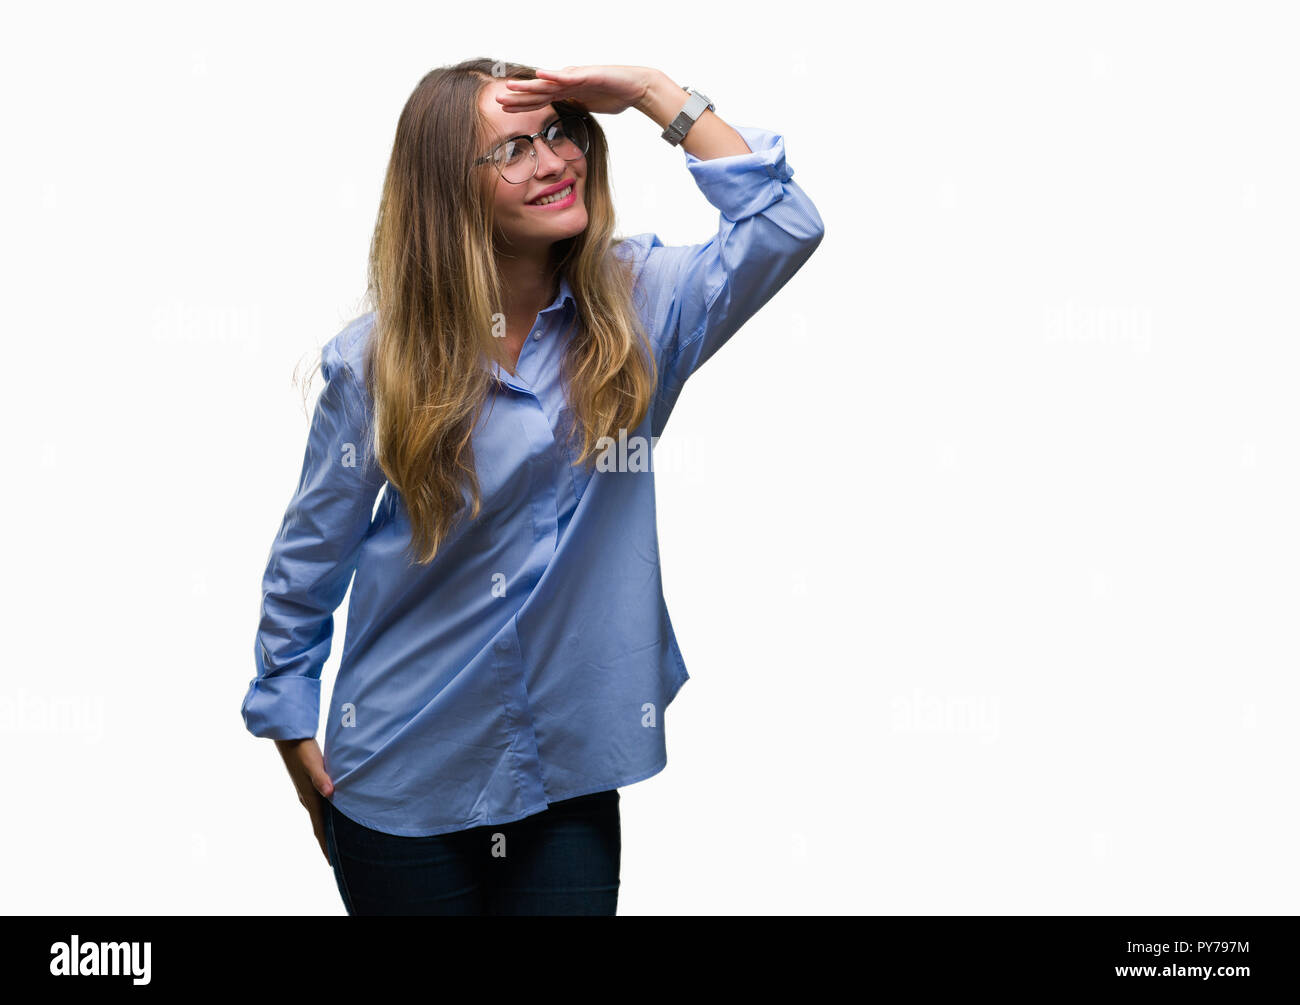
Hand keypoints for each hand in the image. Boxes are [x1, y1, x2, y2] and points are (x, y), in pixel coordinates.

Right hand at [274, 738, 333, 864]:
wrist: (289, 737)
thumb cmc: (303, 750)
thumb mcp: (313, 764)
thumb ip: (321, 778)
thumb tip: (330, 793)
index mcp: (310, 798)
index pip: (319, 829)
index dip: (326, 846)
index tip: (332, 863)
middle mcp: (307, 799)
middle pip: (319, 826)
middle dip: (328, 842)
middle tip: (340, 857)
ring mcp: (307, 792)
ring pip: (320, 816)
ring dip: (328, 829)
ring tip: (338, 839)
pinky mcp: (310, 784)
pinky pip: (320, 806)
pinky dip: (328, 815)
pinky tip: (336, 812)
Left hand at [498, 65, 659, 115]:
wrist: (636, 87)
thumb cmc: (615, 95)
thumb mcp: (588, 107)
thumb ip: (574, 108)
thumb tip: (563, 119)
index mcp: (567, 92)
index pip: (539, 100)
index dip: (522, 104)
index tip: (504, 110)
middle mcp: (567, 82)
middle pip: (538, 91)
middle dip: (518, 96)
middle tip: (497, 100)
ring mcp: (576, 77)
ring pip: (548, 83)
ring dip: (529, 86)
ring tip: (511, 87)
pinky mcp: (588, 75)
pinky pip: (568, 76)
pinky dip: (554, 77)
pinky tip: (540, 76)